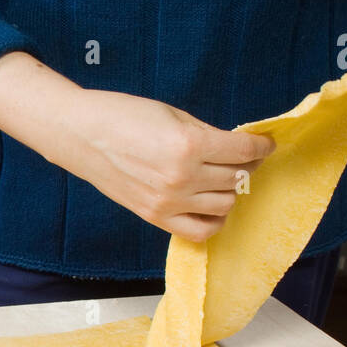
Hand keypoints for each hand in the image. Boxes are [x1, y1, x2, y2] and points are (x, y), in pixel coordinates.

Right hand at [0, 52, 273, 241]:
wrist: (81, 134)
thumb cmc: (124, 116)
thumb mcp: (174, 115)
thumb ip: (208, 134)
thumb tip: (238, 148)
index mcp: (190, 144)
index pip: (244, 151)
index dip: (261, 146)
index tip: (265, 144)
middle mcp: (183, 177)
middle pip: (238, 178)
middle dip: (247, 166)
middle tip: (242, 157)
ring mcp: (169, 201)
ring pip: (225, 205)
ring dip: (231, 190)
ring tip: (223, 177)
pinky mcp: (156, 216)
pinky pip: (200, 231)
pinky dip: (214, 220)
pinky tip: (211, 204)